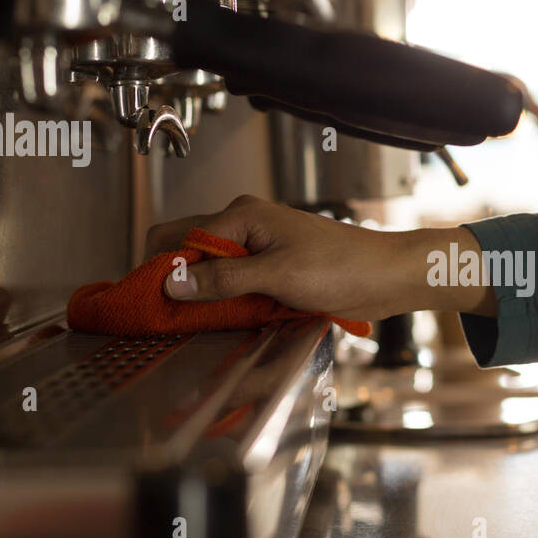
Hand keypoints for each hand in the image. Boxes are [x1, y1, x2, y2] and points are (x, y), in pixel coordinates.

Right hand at [145, 195, 497, 320]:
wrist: (386, 277)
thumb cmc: (342, 268)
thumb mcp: (277, 276)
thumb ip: (224, 281)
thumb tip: (173, 282)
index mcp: (241, 215)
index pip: (175, 236)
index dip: (159, 270)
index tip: (150, 303)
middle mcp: (244, 224)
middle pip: (187, 250)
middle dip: (175, 281)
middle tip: (168, 318)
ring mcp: (257, 246)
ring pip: (209, 270)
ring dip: (202, 294)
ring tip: (198, 321)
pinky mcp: (270, 266)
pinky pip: (232, 282)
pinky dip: (224, 300)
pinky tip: (226, 318)